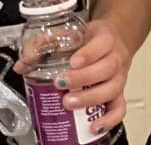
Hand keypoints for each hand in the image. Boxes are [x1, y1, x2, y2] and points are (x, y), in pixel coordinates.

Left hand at [15, 20, 130, 135]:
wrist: (113, 43)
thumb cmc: (91, 40)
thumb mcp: (72, 32)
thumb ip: (46, 43)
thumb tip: (24, 63)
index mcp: (106, 40)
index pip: (102, 44)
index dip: (89, 54)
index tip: (73, 62)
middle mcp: (116, 59)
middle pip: (107, 68)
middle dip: (84, 78)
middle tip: (61, 83)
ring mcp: (119, 77)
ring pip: (112, 89)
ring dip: (91, 98)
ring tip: (69, 103)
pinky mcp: (118, 93)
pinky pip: (119, 108)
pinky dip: (109, 119)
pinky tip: (94, 125)